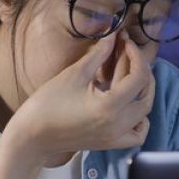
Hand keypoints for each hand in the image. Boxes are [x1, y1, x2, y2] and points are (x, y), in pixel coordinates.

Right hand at [6, 29, 153, 163]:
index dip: (136, 55)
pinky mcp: (110, 143)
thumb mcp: (74, 74)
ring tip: (128, 75)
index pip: (138, 77)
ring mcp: (115, 137)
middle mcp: (118, 125)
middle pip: (146, 94)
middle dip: (141, 70)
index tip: (125, 42)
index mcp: (109, 107)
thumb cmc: (47, 104)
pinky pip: (137, 134)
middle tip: (128, 53)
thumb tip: (113, 35)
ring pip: (145, 113)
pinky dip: (140, 119)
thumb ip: (98, 55)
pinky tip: (128, 105)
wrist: (32, 136)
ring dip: (142, 92)